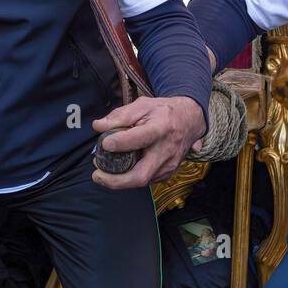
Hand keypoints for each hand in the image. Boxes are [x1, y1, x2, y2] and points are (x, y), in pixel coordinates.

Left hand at [90, 96, 206, 189]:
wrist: (190, 120)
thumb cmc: (164, 111)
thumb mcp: (143, 105)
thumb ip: (120, 115)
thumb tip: (98, 126)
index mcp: (161, 128)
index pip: (140, 139)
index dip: (120, 143)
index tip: (105, 143)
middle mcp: (166, 151)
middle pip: (140, 175)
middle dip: (115, 181)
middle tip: (97, 175)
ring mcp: (169, 165)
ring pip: (141, 181)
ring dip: (118, 180)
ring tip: (102, 171)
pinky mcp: (167, 173)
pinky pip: (145, 180)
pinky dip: (129, 178)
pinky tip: (118, 170)